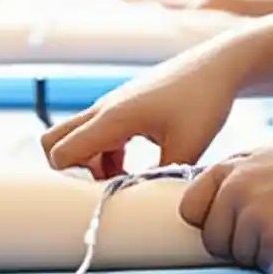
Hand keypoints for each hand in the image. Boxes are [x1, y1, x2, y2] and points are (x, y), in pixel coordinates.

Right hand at [41, 43, 246, 177]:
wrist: (218, 67)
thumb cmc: (204, 100)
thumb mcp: (188, 147)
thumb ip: (161, 179)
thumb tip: (145, 206)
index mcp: (114, 117)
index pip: (62, 152)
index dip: (70, 181)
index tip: (99, 197)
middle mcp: (105, 110)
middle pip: (55, 141)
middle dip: (70, 172)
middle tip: (101, 192)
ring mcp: (112, 107)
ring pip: (77, 139)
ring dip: (91, 166)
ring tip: (123, 185)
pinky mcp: (124, 108)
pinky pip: (97, 136)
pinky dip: (104, 156)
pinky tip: (131, 170)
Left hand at [179, 138, 272, 271]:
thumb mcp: (262, 158)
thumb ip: (233, 179)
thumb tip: (208, 209)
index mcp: (227, 169)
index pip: (190, 209)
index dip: (208, 223)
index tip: (227, 225)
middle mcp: (235, 192)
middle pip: (214, 241)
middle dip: (236, 245)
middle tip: (267, 233)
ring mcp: (254, 217)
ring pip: (241, 257)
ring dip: (261, 253)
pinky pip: (266, 266)